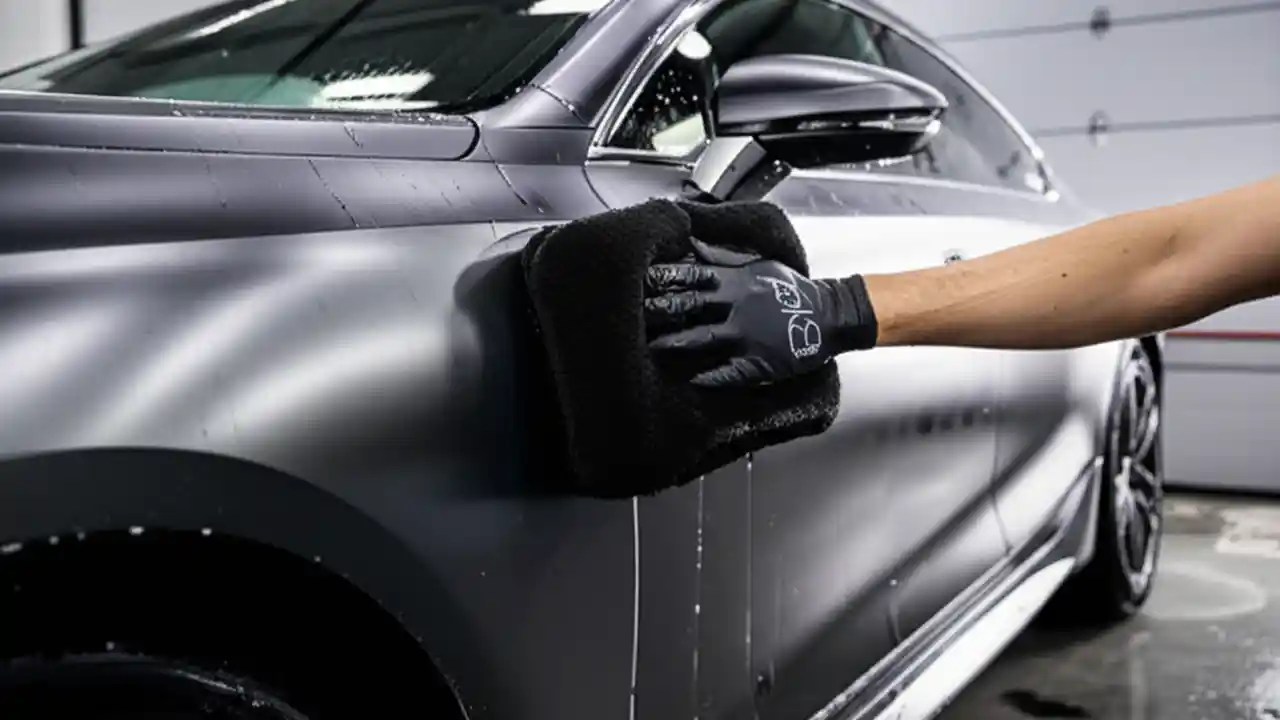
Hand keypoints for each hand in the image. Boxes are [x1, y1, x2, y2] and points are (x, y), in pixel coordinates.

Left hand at [644, 239, 877, 387]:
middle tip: (635, 314)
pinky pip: (731, 372)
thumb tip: (691, 244)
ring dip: (677, 343)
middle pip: (692, 305)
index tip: (640, 279)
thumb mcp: (758, 265)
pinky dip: (712, 377)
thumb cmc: (791, 290)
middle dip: (662, 310)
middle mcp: (738, 306)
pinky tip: (694, 381)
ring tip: (652, 348)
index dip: (665, 278)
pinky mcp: (759, 362)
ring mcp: (747, 335)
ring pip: (704, 339)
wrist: (829, 314)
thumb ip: (723, 258)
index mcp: (737, 281)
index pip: (693, 276)